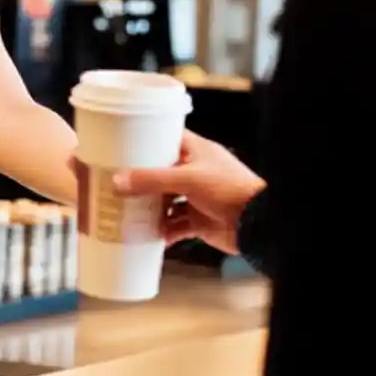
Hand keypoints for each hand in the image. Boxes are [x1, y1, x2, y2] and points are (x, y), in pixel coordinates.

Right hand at [113, 131, 265, 255]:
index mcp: (197, 152)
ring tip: (128, 212)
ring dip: (150, 209)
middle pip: (161, 174)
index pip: (168, 140)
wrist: (257, 223)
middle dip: (141, 182)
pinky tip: (150, 235)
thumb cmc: (232, 190)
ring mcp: (197, 197)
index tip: (123, 147)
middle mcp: (196, 172)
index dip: (147, 142)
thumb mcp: (187, 179)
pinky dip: (163, 231)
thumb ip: (152, 180)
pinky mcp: (199, 221)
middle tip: (118, 184)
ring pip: (166, 202)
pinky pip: (175, 226)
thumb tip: (120, 180)